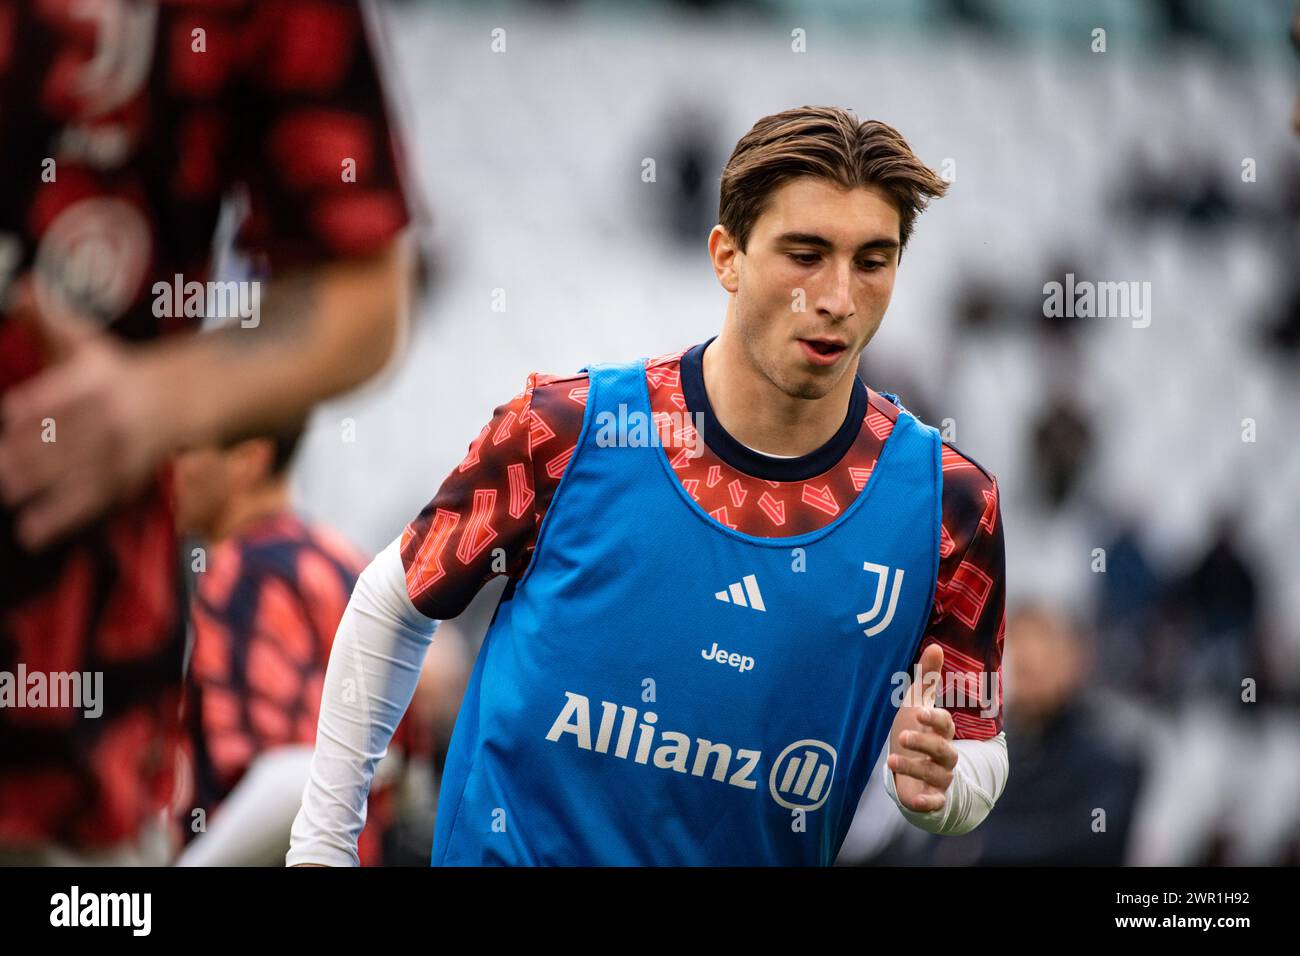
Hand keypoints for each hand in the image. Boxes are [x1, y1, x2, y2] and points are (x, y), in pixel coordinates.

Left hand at [0, 297, 173, 550]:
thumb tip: (21, 286)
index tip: (10, 417)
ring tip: (6, 496)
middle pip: (61, 440)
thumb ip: (51, 320)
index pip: (59, 396)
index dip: (31, 409)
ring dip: (35, 490)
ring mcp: (121, 452)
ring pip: (74, 474)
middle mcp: (112, 416)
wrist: (183, 400)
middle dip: (21, 458)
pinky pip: (91, 503)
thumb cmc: (118, 371)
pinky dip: (60, 520)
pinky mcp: (125, 480)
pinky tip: (30, 533)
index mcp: (99, 378)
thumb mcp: (88, 342)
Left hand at [887, 643, 957, 812]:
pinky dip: (928, 803)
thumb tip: (936, 645)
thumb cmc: (916, 731)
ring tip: (892, 760)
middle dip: (924, 743)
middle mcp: (944, 755)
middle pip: (942, 750)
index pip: (944, 724)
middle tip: (903, 735)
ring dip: (915, 769)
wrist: (913, 770)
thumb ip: (927, 678)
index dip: (934, 719)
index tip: (919, 712)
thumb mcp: (917, 705)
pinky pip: (935, 803)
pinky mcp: (932, 798)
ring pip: (936, 775)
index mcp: (941, 731)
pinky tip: (915, 802)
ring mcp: (939, 777)